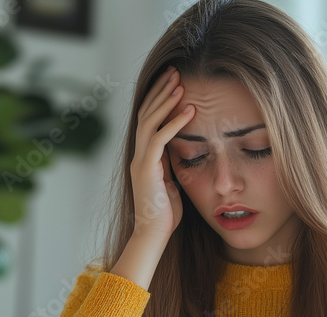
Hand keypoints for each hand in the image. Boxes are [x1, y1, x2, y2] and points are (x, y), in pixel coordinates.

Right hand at [130, 65, 194, 237]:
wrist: (153, 234)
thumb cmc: (166, 213)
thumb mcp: (172, 180)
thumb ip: (172, 162)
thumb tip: (184, 147)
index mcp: (144, 156)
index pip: (148, 119)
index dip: (158, 98)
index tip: (172, 82)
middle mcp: (138, 155)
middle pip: (145, 113)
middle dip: (160, 91)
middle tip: (174, 71)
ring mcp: (140, 161)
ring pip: (149, 121)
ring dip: (165, 100)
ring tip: (180, 83)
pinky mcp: (146, 169)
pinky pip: (159, 139)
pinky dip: (174, 123)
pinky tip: (188, 111)